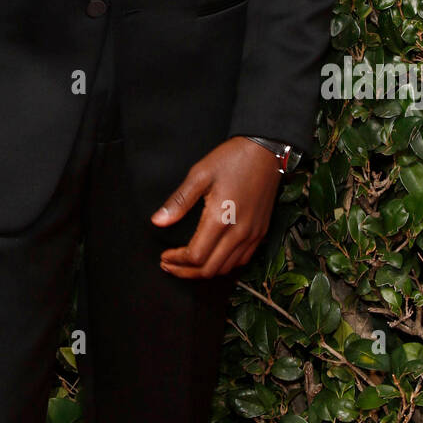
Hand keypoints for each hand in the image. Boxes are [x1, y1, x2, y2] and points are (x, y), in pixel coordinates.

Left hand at [150, 136, 281, 279]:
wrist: (265, 151)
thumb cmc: (231, 159)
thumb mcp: (199, 174)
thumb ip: (179, 201)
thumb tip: (157, 222)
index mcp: (221, 218)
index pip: (196, 256)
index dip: (176, 261)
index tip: (164, 257)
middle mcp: (239, 232)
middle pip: (210, 269)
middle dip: (186, 272)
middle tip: (169, 265)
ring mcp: (252, 234)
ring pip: (226, 269)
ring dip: (204, 272)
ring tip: (186, 265)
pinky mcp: (261, 232)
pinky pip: (242, 260)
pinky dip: (224, 265)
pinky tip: (212, 257)